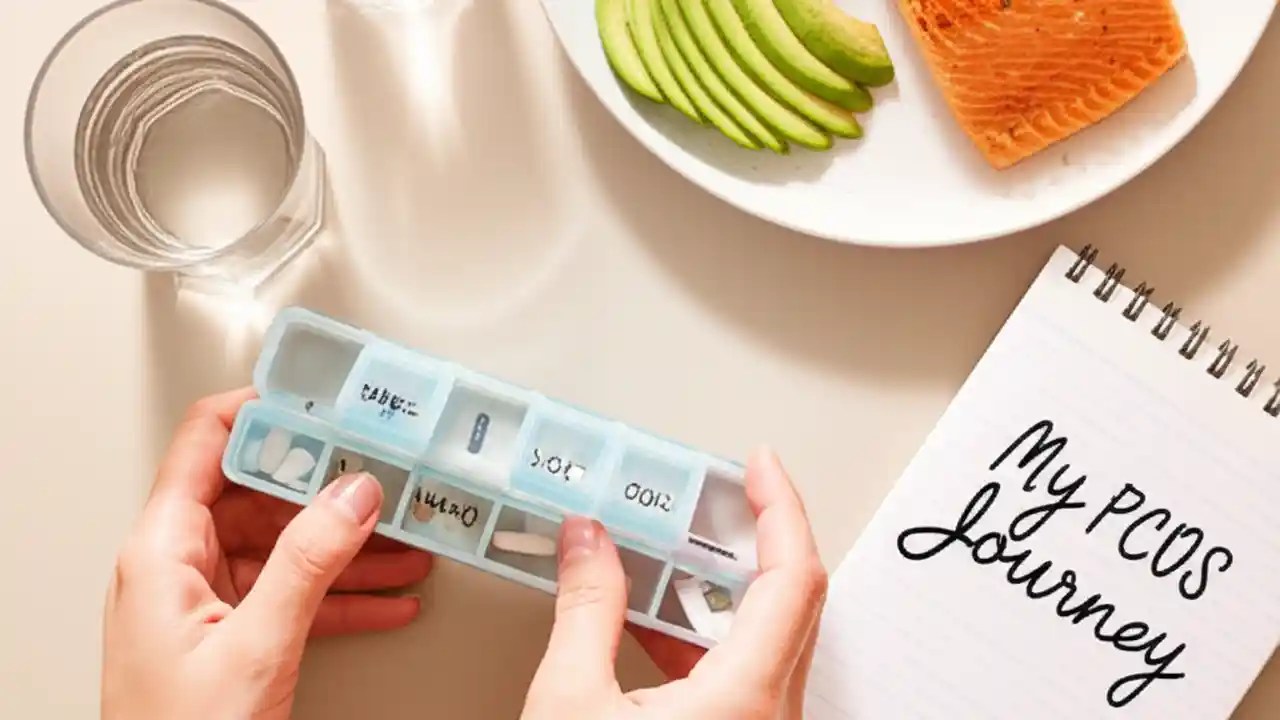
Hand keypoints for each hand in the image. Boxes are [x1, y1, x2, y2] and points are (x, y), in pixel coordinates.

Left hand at [102, 388, 432, 719]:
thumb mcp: (256, 644)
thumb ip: (308, 562)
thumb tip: (353, 493)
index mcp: (163, 550)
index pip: (207, 442)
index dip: (265, 411)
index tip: (325, 400)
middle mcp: (179, 566)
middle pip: (262, 494)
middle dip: (333, 488)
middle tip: (386, 470)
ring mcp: (206, 603)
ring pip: (288, 548)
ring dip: (351, 548)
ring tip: (409, 540)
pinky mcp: (231, 637)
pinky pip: (294, 597)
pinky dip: (344, 597)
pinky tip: (390, 601)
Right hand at [522, 448, 825, 719]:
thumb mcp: (571, 702)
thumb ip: (585, 610)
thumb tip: (586, 540)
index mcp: (745, 696)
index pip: (793, 577)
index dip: (780, 508)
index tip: (760, 465)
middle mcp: (770, 716)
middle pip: (794, 601)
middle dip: (759, 537)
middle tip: (731, 494)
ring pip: (771, 640)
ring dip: (727, 591)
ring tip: (681, 551)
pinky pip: (747, 676)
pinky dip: (710, 639)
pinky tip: (657, 624)